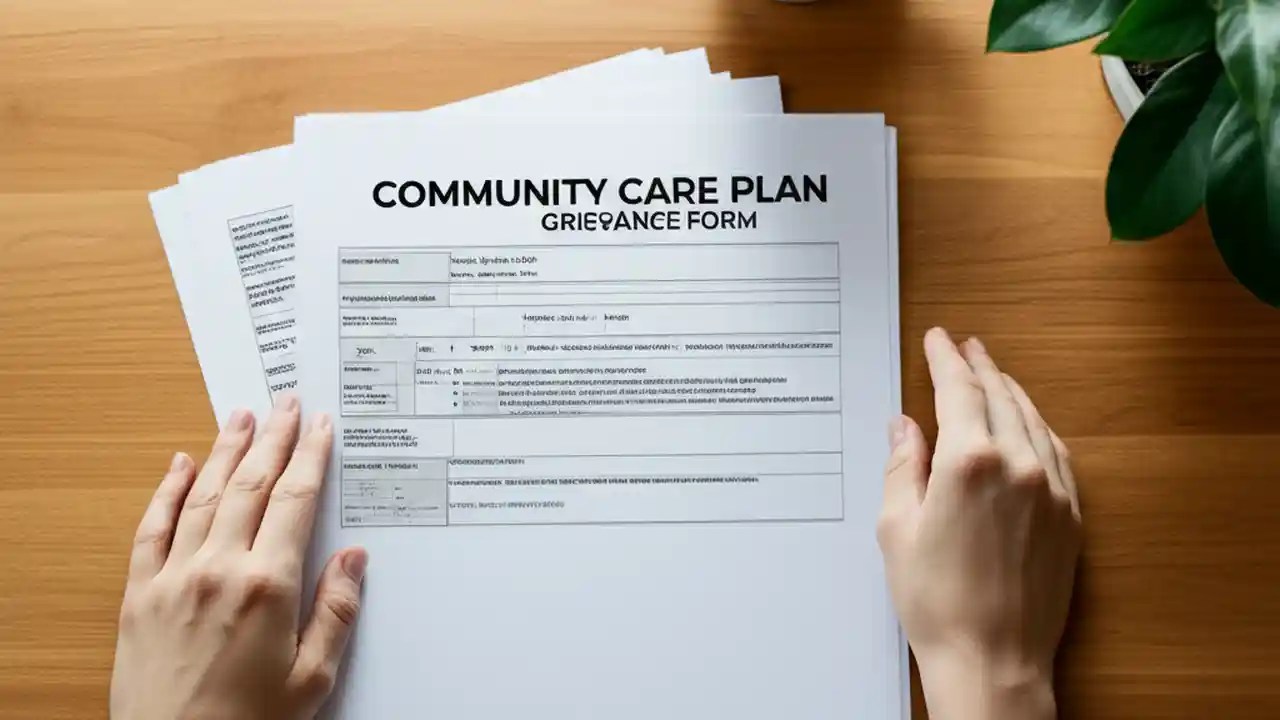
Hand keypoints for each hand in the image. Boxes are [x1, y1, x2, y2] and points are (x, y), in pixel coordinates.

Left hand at [111, 396, 365, 719]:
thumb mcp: (311, 679)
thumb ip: (335, 612)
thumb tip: (354, 558)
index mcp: (268, 586)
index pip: (295, 501)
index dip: (311, 457)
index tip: (321, 426)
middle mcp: (218, 570)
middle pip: (250, 485)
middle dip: (273, 439)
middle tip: (286, 402)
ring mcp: (173, 578)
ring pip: (202, 495)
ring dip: (225, 450)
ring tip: (242, 416)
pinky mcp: (139, 595)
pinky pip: (151, 529)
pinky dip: (166, 491)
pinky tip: (178, 464)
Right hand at [877, 329, 1081, 719]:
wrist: (993, 659)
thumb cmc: (936, 601)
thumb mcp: (896, 528)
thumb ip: (902, 467)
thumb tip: (904, 427)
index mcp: (968, 462)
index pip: (958, 390)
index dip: (946, 359)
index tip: (939, 339)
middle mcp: (1018, 465)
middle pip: (999, 396)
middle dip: (980, 367)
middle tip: (967, 346)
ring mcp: (1052, 489)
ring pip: (1032, 419)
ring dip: (1011, 391)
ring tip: (994, 375)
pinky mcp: (1070, 515)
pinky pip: (1057, 452)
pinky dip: (1039, 427)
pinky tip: (1028, 424)